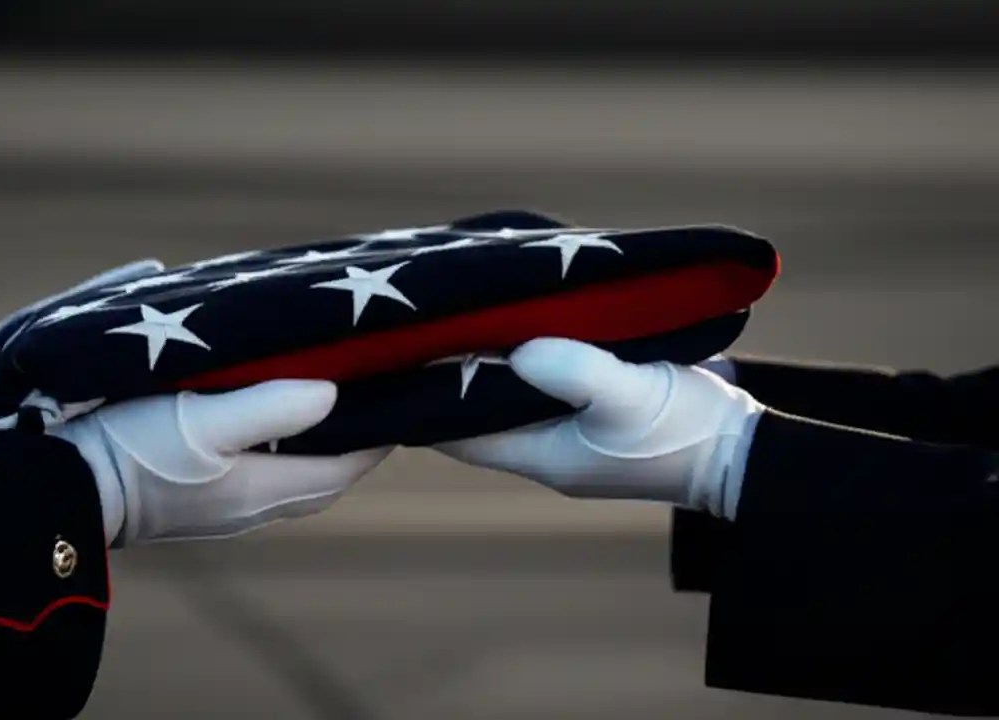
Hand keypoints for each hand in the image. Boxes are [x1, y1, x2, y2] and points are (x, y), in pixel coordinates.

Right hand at [50, 380, 390, 544]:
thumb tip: (333, 394)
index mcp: (262, 489)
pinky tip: (257, 415)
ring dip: (310, 445)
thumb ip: (271, 407)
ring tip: (319, 398)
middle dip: (349, 442)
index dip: (376, 436)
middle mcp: (249, 506)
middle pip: (321, 477)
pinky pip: (254, 475)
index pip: (344, 468)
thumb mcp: (203, 421)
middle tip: (364, 395)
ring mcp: (220, 508)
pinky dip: (273, 448)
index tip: (395, 396)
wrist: (61, 489)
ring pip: (288, 476)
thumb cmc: (132, 452)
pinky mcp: (192, 500)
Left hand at [435, 339, 763, 518]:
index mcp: (539, 455)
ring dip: (494, 363)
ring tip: (473, 314)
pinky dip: (530, 360)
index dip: (428, 399)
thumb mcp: (628, 393)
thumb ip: (574, 370)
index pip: (456, 432)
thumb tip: (517, 348)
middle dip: (456, 374)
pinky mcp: (596, 417)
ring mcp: (570, 437)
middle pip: (478, 412)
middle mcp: (545, 451)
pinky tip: (527, 322)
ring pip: (511, 397)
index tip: (405, 356)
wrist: (745, 453)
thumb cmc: (685, 432)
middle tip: (435, 322)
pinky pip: (546, 387)